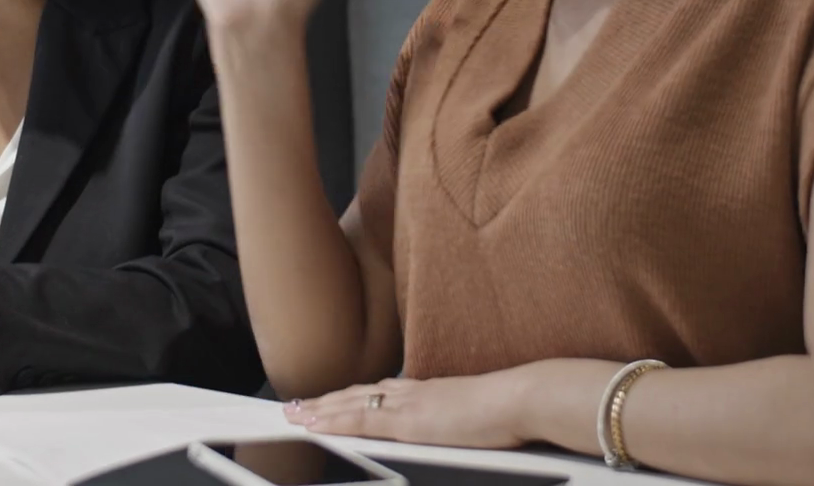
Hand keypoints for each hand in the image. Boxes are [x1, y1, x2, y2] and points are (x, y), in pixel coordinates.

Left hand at [283, 372, 533, 448]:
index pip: (380, 392)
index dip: (351, 397)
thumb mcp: (476, 412)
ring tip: (293, 412)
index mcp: (428, 391)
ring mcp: (408, 405)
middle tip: (295, 404)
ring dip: (320, 409)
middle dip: (326, 401)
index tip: (332, 399)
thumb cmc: (511, 409)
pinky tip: (313, 423)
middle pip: (358, 395)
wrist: (521, 398)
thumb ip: (457, 417)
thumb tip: (454, 423)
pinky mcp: (408, 422)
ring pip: (351, 404)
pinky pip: (359, 420)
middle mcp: (412, 392)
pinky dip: (332, 420)